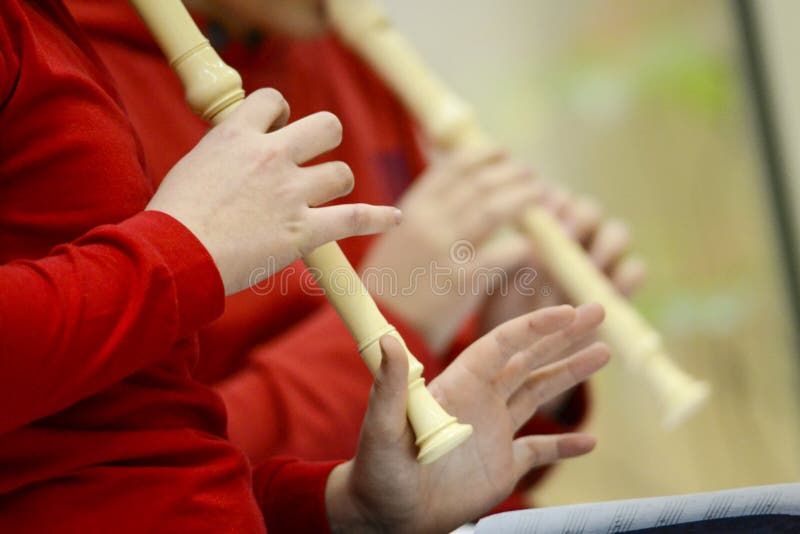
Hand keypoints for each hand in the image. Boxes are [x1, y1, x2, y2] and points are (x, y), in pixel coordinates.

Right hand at [146, 89, 400, 294]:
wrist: (174, 255)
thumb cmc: (175, 216)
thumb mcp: (195, 164)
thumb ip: (226, 151)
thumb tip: (240, 152)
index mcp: (238, 134)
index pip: (275, 100)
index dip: (280, 114)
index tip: (275, 130)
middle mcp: (271, 157)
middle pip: (326, 127)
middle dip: (324, 139)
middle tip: (310, 158)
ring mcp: (291, 193)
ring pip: (340, 173)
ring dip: (334, 184)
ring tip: (321, 198)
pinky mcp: (304, 231)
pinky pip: (355, 217)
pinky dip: (379, 218)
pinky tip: (394, 218)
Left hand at [326, 303, 608, 532]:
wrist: (388, 516)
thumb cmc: (379, 471)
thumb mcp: (383, 427)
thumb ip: (391, 385)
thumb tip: (387, 340)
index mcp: (459, 386)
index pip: (503, 345)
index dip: (536, 327)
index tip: (568, 312)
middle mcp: (481, 401)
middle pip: (529, 359)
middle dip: (563, 335)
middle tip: (597, 312)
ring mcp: (494, 432)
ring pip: (539, 394)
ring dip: (570, 373)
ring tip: (603, 352)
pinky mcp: (502, 466)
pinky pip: (540, 451)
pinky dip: (564, 446)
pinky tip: (589, 442)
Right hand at [361, 148, 538, 352]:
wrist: (380, 328)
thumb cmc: (389, 286)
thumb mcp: (397, 238)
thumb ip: (424, 215)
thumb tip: (452, 191)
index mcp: (412, 209)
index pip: (453, 166)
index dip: (483, 155)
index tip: (503, 153)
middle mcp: (428, 222)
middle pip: (479, 183)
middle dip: (511, 173)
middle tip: (530, 173)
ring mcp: (444, 250)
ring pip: (493, 209)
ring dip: (522, 197)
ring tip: (540, 193)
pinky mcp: (461, 281)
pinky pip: (502, 253)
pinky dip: (522, 245)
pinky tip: (534, 244)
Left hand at [480, 183, 645, 333]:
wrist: (525, 352)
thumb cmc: (505, 309)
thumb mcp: (502, 285)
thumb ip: (514, 261)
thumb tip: (529, 244)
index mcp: (545, 225)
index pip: (557, 198)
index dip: (553, 202)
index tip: (543, 215)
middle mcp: (578, 235)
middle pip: (590, 210)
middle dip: (580, 219)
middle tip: (566, 237)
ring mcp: (603, 258)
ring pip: (618, 232)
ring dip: (605, 244)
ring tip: (588, 266)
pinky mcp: (621, 286)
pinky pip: (634, 270)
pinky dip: (625, 276)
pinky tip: (609, 290)